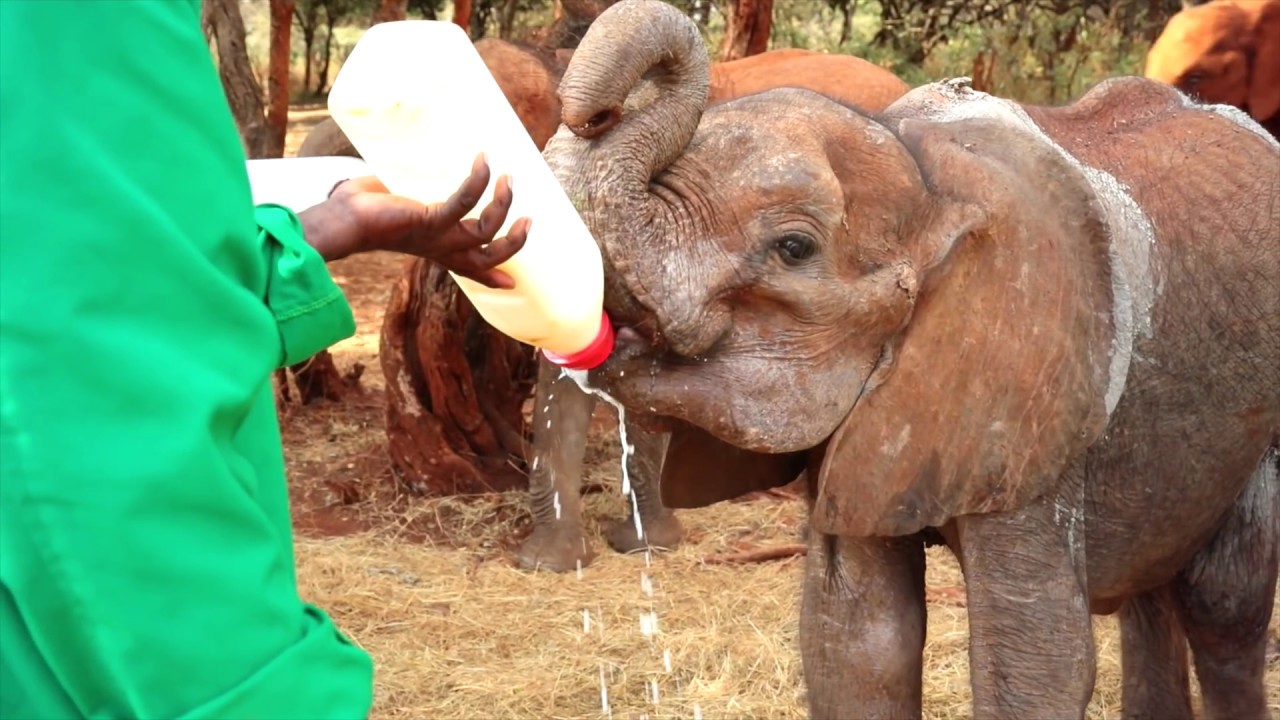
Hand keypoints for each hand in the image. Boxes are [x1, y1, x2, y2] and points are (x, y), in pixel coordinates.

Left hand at [298, 153, 530, 288]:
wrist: (343, 220)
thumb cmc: (362, 210)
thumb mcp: (394, 206)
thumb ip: (404, 196)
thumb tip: (395, 179)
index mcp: (436, 248)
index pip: (470, 268)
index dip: (492, 276)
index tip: (513, 282)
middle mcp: (441, 248)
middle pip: (489, 258)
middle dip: (514, 242)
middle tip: (529, 219)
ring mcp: (438, 237)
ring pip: (486, 232)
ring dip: (502, 204)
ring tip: (507, 177)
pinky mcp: (430, 222)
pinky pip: (464, 203)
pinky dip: (477, 181)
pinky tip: (483, 161)